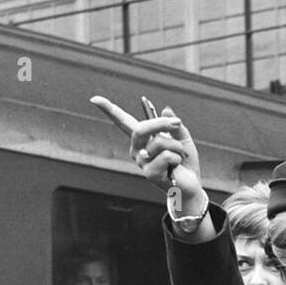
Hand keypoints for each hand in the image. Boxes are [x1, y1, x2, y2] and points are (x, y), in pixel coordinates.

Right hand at [90, 95, 205, 207]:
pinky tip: (175, 167)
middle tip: (177, 123)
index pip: (123, 121)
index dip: (109, 109)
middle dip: (161, 123)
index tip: (95, 99)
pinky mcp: (149, 174)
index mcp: (142, 138)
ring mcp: (141, 162)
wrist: (191, 185)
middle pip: (141, 128)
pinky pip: (166, 156)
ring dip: (177, 147)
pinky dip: (177, 158)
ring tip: (179, 157)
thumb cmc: (184, 161)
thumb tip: (166, 110)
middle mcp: (137, 149)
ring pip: (160, 142)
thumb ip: (174, 126)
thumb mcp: (182, 138)